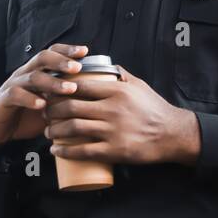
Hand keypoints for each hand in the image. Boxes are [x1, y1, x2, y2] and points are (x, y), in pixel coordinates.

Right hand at [0, 43, 88, 153]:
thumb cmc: (25, 116)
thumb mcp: (49, 105)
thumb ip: (65, 99)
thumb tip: (93, 99)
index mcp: (35, 71)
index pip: (51, 52)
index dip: (67, 49)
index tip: (85, 51)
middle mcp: (24, 74)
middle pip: (42, 58)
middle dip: (61, 61)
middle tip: (78, 68)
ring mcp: (12, 85)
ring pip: (32, 76)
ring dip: (53, 82)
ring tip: (70, 89)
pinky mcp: (3, 100)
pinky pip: (16, 95)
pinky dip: (30, 99)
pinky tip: (43, 105)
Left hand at [42, 67, 200, 165]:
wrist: (172, 134)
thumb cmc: (155, 109)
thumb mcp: (140, 86)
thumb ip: (122, 75)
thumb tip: (107, 66)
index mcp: (117, 91)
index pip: (80, 86)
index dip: (61, 88)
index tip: (52, 92)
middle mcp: (113, 109)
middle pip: (71, 107)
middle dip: (52, 110)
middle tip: (46, 113)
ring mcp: (113, 131)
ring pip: (73, 128)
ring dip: (55, 131)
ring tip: (48, 132)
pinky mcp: (114, 150)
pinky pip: (83, 151)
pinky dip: (65, 151)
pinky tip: (56, 151)